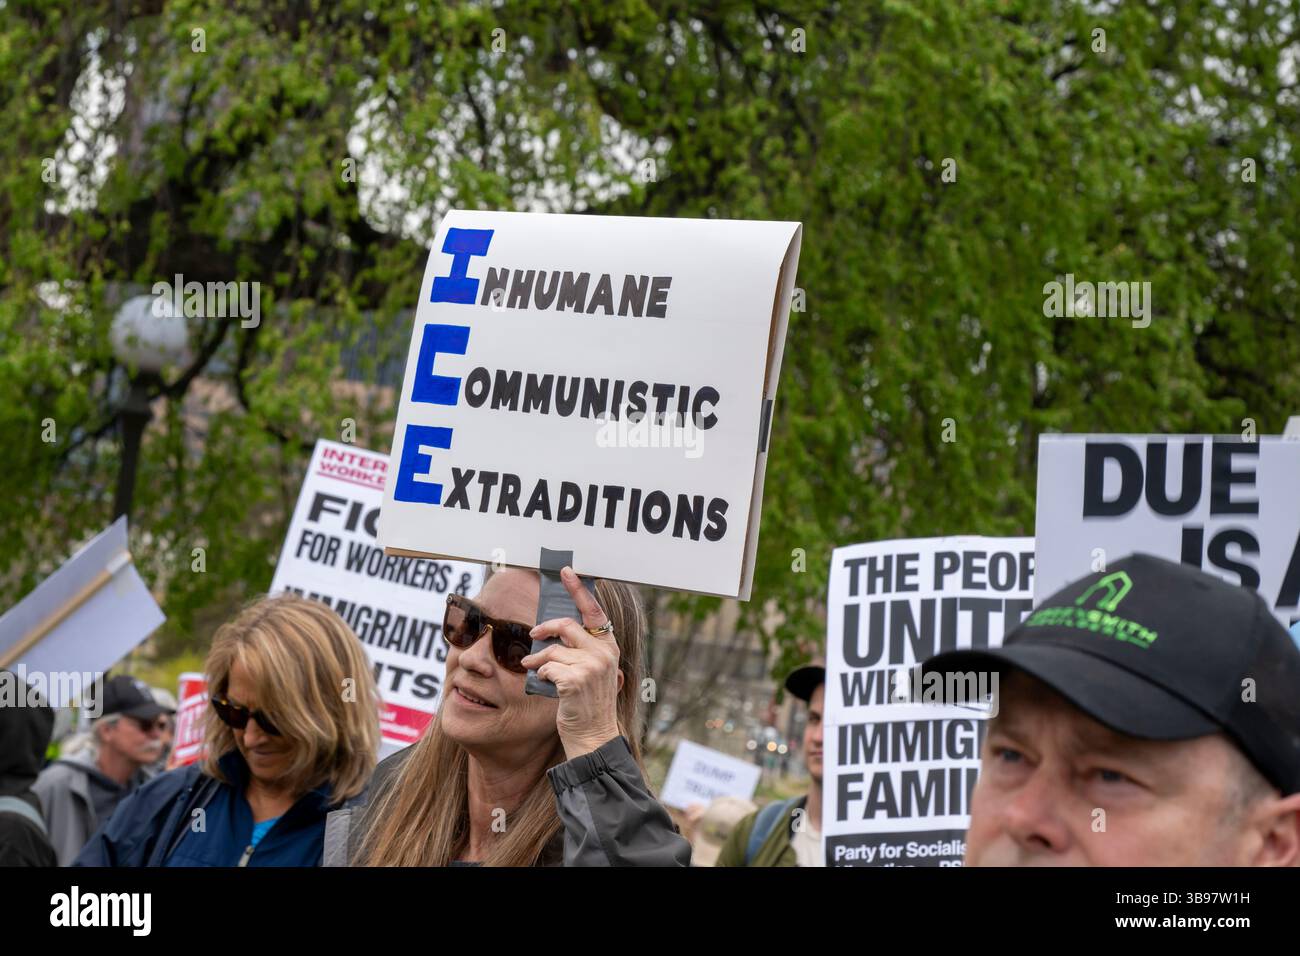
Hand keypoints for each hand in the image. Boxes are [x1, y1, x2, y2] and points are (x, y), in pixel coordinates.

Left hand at [521, 566, 621, 760]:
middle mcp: (604, 652)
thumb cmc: (587, 703)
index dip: (579, 590)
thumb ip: (580, 648)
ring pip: (552, 649)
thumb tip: (554, 628)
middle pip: (566, 625)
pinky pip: (547, 667)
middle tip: (533, 634)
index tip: (567, 572)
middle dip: (544, 628)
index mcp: (609, 646)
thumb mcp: (590, 670)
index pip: (594, 610)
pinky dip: (541, 676)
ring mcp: (592, 666)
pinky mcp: (576, 679)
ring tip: (533, 670)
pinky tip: (547, 686)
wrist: (593, 735)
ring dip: (538, 660)